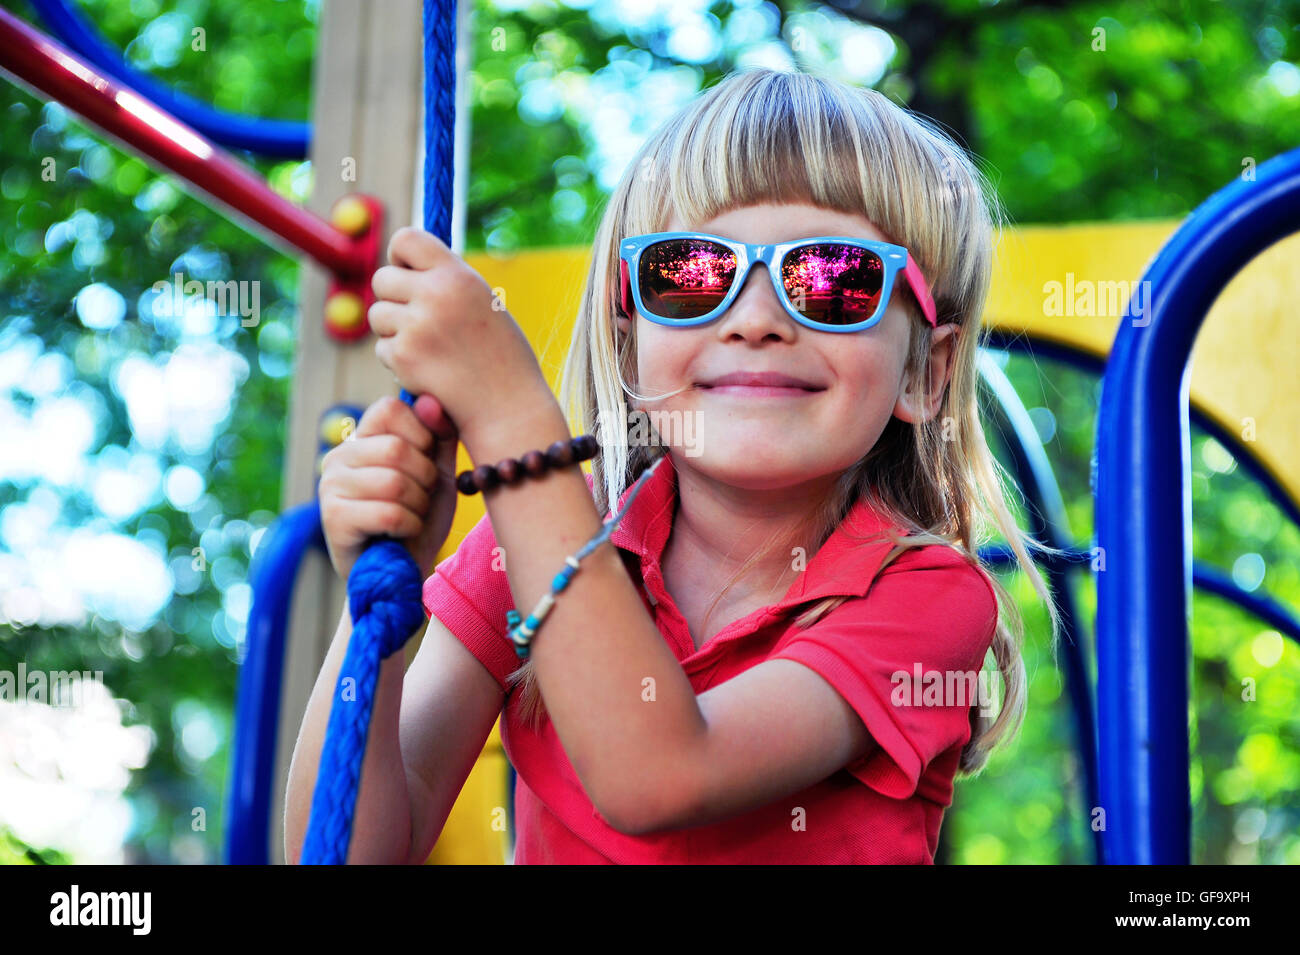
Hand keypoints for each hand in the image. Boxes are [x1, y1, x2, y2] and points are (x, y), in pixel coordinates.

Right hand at [318, 394, 459, 582]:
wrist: (402, 574)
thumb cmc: (419, 518)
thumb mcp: (439, 471)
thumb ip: (440, 434)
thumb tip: (430, 400)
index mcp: (362, 438)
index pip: (390, 408)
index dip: (421, 435)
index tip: (426, 463)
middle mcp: (338, 456)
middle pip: (397, 449)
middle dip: (425, 478)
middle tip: (421, 498)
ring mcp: (330, 486)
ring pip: (395, 482)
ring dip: (419, 506)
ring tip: (412, 516)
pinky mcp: (333, 518)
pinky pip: (388, 513)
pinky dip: (408, 526)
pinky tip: (402, 533)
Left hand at [368, 227, 553, 449]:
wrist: (509, 407)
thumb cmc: (502, 356)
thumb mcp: (484, 303)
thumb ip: (447, 281)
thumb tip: (404, 264)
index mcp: (458, 275)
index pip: (405, 239)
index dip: (400, 257)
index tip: (409, 274)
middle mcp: (435, 294)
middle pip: (381, 279)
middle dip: (393, 299)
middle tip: (418, 320)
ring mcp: (416, 327)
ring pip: (378, 316)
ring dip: (394, 331)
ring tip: (429, 348)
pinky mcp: (404, 358)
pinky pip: (383, 349)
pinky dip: (399, 360)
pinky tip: (429, 371)